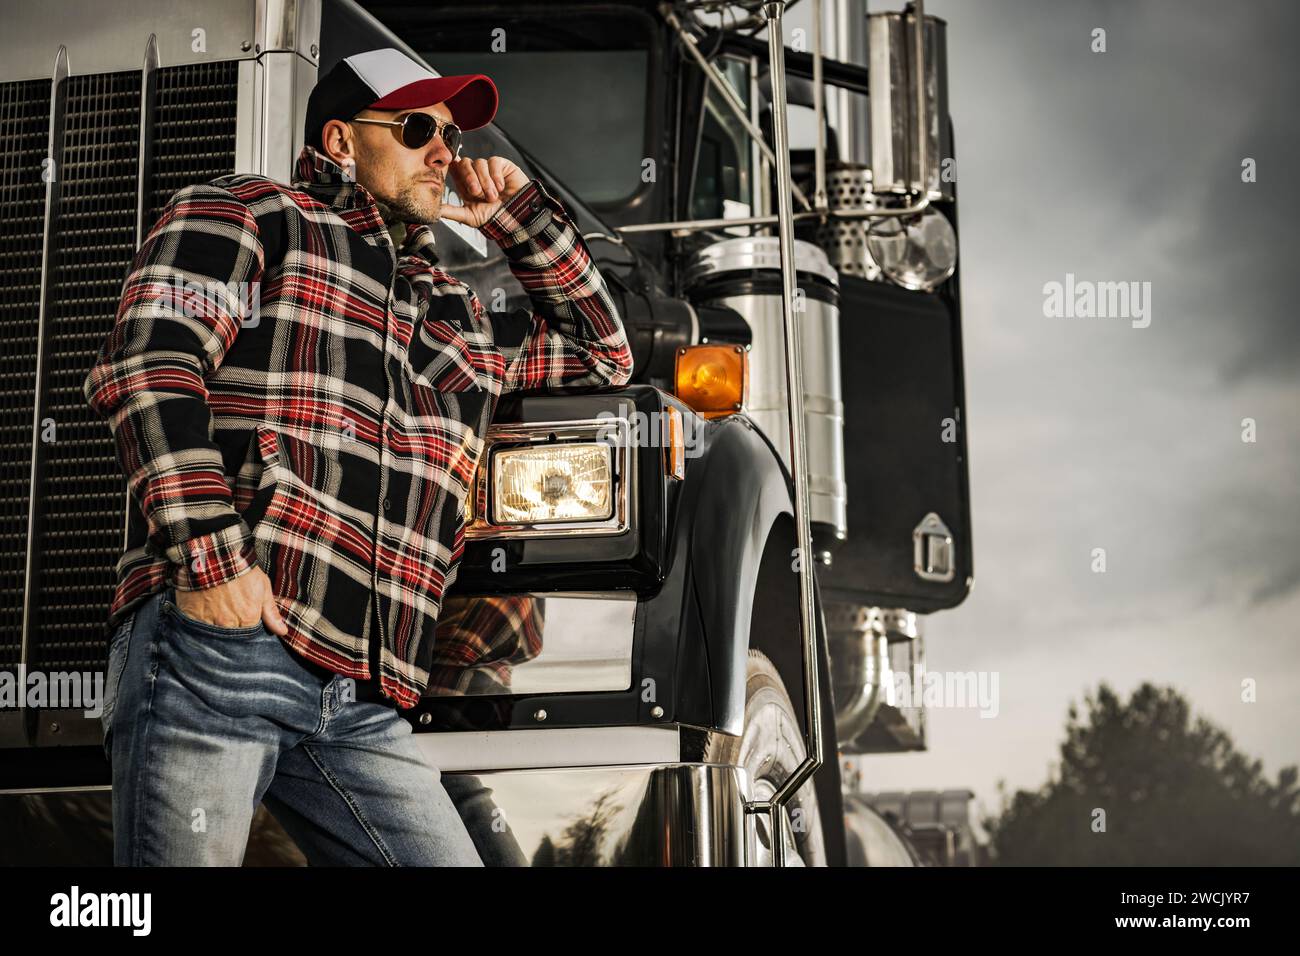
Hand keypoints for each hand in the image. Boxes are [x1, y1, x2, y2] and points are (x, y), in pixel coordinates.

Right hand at [174, 566, 288, 634]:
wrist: (215, 555)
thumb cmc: (241, 570)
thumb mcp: (262, 588)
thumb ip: (271, 612)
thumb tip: (283, 632)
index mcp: (247, 619)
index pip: (249, 638)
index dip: (247, 633)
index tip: (244, 627)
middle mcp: (228, 624)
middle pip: (230, 640)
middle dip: (231, 635)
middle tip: (228, 624)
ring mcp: (208, 622)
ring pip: (212, 637)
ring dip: (214, 633)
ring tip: (215, 621)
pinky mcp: (191, 616)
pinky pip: (194, 629)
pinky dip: (198, 627)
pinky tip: (201, 619)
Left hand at [439, 155, 529, 229]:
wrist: (517, 217)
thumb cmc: (494, 218)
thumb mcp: (470, 217)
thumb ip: (451, 211)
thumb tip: (434, 210)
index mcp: (465, 184)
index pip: (454, 168)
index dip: (450, 165)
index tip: (448, 165)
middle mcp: (476, 174)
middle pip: (464, 163)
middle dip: (469, 178)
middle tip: (476, 192)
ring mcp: (488, 169)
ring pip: (479, 163)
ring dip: (485, 182)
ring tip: (493, 196)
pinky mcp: (502, 165)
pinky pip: (493, 162)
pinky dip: (496, 176)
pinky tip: (501, 187)